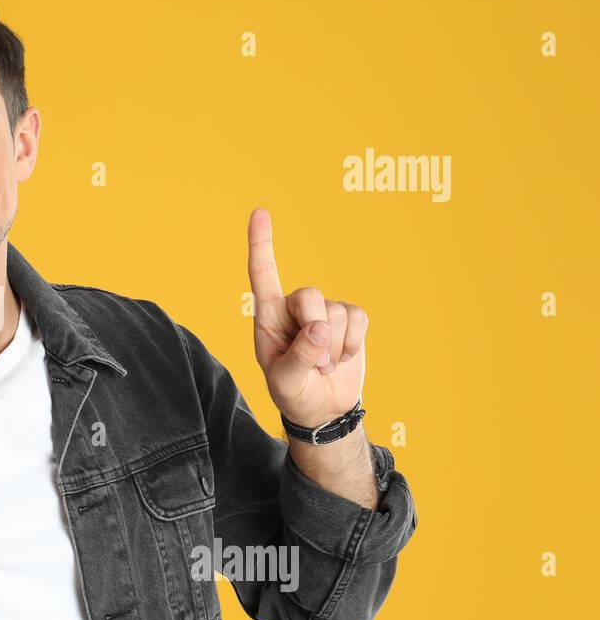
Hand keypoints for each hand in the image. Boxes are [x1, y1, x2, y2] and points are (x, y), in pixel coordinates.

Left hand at [246, 207, 366, 428]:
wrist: (323, 408)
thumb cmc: (294, 393)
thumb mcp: (285, 382)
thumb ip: (299, 356)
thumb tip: (320, 328)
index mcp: (267, 316)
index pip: (262, 274)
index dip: (261, 243)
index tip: (259, 212)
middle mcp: (294, 307)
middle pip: (310, 295)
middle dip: (316, 333)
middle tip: (311, 364)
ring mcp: (324, 311)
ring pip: (337, 312)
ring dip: (334, 348)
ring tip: (322, 365)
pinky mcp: (349, 319)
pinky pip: (359, 319)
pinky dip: (352, 344)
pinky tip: (340, 357)